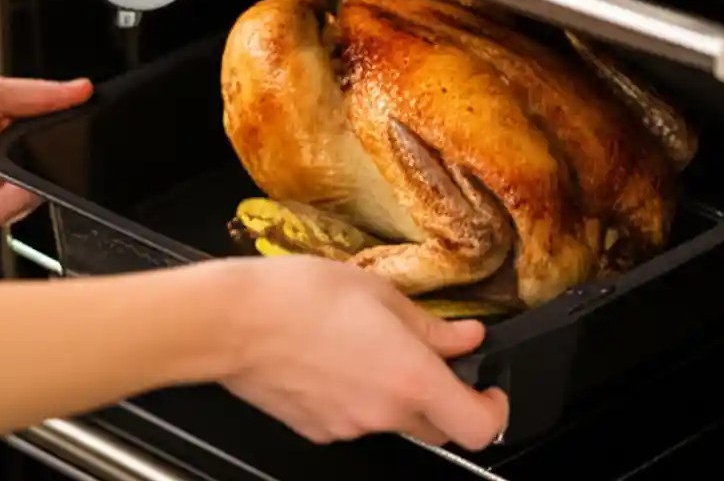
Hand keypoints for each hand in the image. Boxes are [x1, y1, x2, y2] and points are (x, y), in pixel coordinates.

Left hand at [0, 74, 92, 231]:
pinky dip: (23, 194)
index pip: (48, 134)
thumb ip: (40, 95)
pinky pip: (19, 208)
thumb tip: (80, 89)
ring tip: (16, 151)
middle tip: (49, 136)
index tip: (84, 118)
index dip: (66, 129)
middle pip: (47, 163)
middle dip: (54, 152)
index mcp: (0, 129)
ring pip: (38, 187)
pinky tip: (10, 174)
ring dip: (37, 172)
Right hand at [221, 255, 507, 449]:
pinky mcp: (317, 430)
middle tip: (425, 357)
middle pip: (438, 427)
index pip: (479, 425)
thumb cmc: (297, 297)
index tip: (488, 387)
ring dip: (392, 391)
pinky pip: (352, 419)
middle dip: (442, 398)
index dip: (493, 409)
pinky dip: (354, 396)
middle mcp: (384, 413)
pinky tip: (332, 360)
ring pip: (391, 419)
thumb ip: (430, 324)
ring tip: (362, 345)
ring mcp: (348, 427)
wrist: (230, 322)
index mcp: (410, 378)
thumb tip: (464, 337)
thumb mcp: (377, 292)